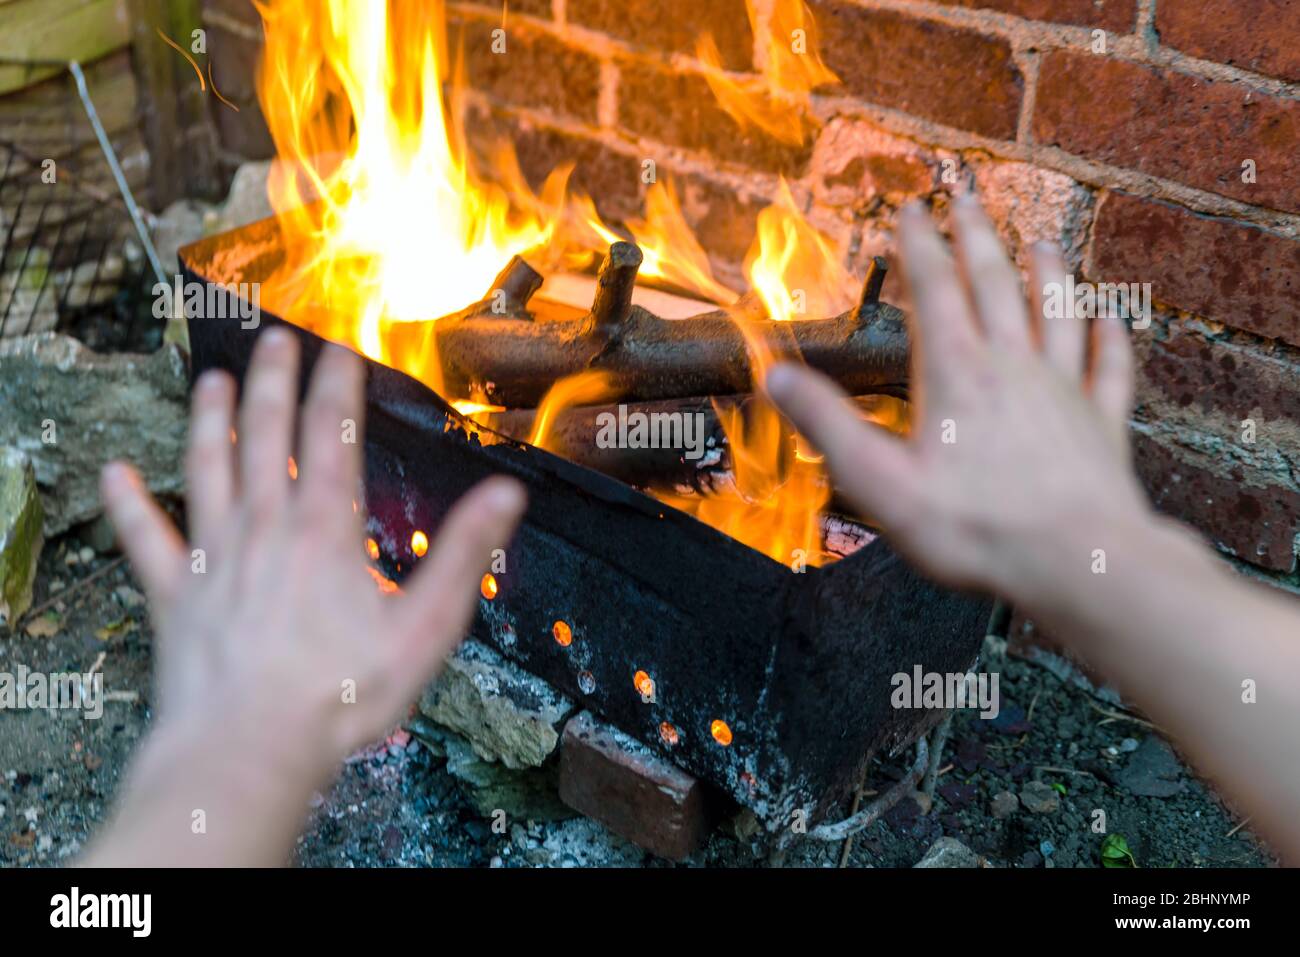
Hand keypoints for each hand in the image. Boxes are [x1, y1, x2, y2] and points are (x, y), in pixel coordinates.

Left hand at [100, 328, 525, 781]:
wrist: (250, 749)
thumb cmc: (339, 695)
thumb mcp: (426, 626)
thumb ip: (463, 553)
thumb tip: (506, 494)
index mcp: (325, 529)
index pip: (331, 434)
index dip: (336, 384)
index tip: (340, 347)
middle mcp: (265, 526)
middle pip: (264, 433)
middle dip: (271, 379)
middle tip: (274, 338)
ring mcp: (214, 555)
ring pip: (206, 466)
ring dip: (207, 418)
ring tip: (210, 379)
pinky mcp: (175, 593)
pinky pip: (144, 536)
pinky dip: (127, 502)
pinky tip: (112, 472)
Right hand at [767, 196, 1150, 603]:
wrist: (1076, 562)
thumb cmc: (975, 528)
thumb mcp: (879, 481)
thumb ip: (827, 424)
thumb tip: (776, 378)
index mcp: (956, 372)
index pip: (934, 288)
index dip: (919, 243)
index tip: (911, 208)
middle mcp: (1014, 365)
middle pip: (995, 282)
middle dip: (977, 235)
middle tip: (966, 198)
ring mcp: (1065, 390)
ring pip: (1059, 311)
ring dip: (1048, 272)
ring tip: (1040, 242)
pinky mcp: (1102, 423)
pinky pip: (1110, 367)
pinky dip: (1110, 337)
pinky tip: (1110, 320)